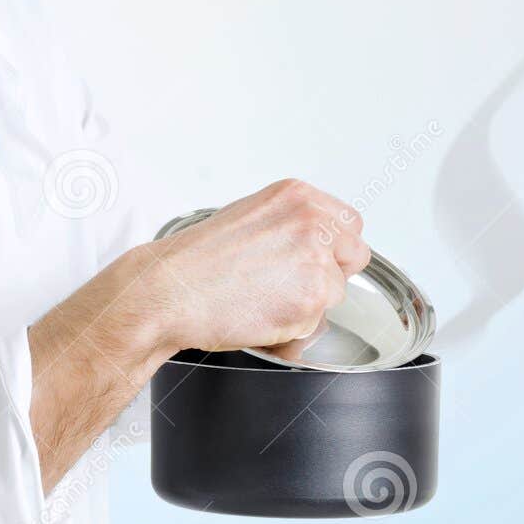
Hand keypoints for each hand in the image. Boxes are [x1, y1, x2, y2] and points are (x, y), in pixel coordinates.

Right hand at [119, 179, 371, 354]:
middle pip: (354, 254)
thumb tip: (316, 243)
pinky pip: (318, 322)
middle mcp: (313, 221)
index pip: (349, 223)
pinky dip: (294, 327)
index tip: (311, 259)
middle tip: (289, 283)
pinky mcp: (313, 297)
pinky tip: (262, 314)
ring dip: (309, 303)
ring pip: (337, 292)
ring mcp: (316, 258)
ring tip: (265, 299)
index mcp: (298, 196)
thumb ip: (291, 224)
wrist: (168, 290)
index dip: (332, 247)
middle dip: (330, 274)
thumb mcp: (250, 217)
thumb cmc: (196, 260)